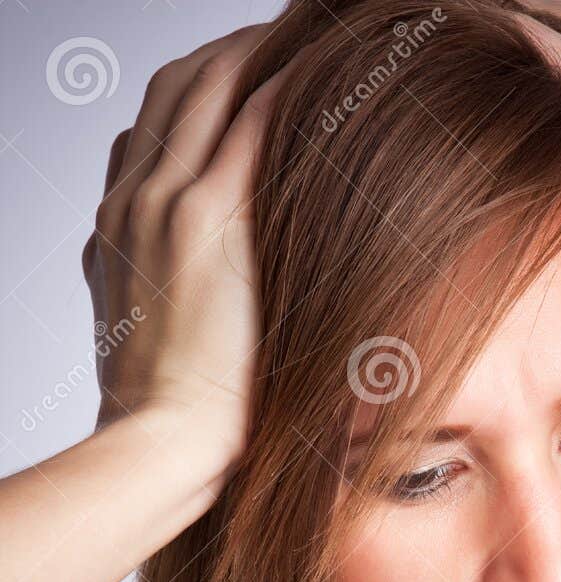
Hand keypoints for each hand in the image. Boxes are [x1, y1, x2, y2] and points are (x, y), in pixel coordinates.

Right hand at [82, 26, 286, 479]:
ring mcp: (166, 201)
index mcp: (117, 226)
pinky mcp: (209, 216)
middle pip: (178, 87)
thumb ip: (143, 284)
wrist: (161, 444)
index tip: (244, 75)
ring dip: (261, 48)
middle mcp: (134, 199)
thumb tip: (168, 279)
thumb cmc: (168, 417)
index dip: (200, 88)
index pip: (153, 126)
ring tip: (311, 32)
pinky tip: (325, 64)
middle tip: (289, 33)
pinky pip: (251, 120)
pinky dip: (285, 82)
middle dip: (233, 50)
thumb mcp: (139, 337)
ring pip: (211, 85)